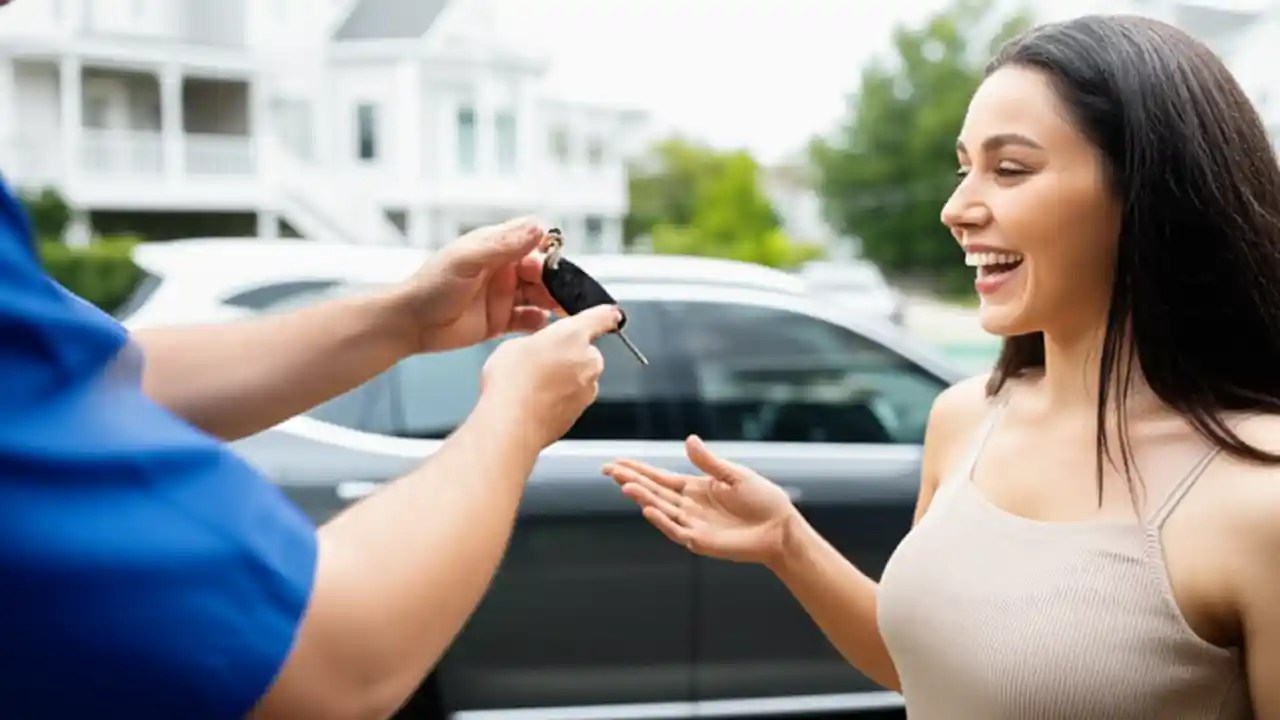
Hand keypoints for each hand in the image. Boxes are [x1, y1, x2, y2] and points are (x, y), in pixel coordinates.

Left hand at [395, 217, 561, 353]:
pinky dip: (537, 321)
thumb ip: (503, 244)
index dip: (547, 255)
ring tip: (563, 310)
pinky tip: (542, 323)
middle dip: (555, 282)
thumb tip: (538, 227)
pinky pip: (526, 320)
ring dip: (552, 301)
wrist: (410, 323)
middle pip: (540, 273)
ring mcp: (501, 296)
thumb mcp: (468, 259)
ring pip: (537, 296)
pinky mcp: (498, 320)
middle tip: (566, 294)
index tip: (556, 268)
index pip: (532, 244)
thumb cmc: (432, 286)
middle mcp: (501, 271)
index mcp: (494, 248)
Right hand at [479, 303, 620, 448]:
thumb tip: (539, 346)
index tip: (611, 315)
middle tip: (540, 360)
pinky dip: (560, 397)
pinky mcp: (580, 412)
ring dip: (564, 377)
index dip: (606, 315)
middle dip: (568, 353)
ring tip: (533, 384)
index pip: (602, 317)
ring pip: (580, 376)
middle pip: (586, 351)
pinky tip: (536, 400)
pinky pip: (573, 397)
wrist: (512, 426)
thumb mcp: (515, 345)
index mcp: (573, 335)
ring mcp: (587, 389)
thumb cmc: (512, 384)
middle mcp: (588, 361)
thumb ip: (538, 340)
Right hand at [603, 436, 799, 565]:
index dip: (638, 471)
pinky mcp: (700, 541)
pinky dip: (661, 521)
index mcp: (695, 488)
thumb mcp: (735, 475)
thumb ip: (709, 462)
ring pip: (660, 509)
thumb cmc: (762, 500)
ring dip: (643, 499)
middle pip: (654, 492)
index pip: (660, 478)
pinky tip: (647, 510)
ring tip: (625, 486)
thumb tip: (688, 440)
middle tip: (609, 471)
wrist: (779, 528)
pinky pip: (675, 530)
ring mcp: (692, 524)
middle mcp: (688, 506)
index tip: (616, 463)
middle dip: (631, 481)